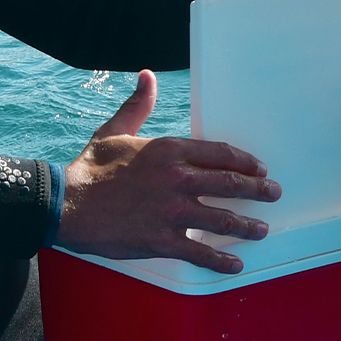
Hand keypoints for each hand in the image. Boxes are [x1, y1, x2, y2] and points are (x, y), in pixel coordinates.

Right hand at [56, 70, 280, 273]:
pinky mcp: (162, 240)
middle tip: (274, 195)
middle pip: (230, 185)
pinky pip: (200, 252)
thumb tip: (147, 76)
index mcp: (169, 150)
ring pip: (223, 219)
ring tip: (262, 230)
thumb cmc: (91, 168)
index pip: (220, 153)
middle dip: (258, 191)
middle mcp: (177, 179)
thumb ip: (137, 106)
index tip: (259, 169)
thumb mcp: (114, 130)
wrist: (66, 205)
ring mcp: (172, 212)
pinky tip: (236, 264)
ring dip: (247, 226)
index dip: (245, 162)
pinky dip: (221, 260)